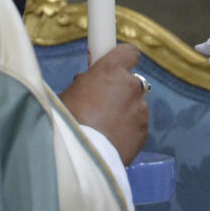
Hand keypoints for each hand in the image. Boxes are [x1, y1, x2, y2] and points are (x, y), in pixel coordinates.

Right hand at [61, 42, 150, 164]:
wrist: (79, 158)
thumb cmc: (65, 122)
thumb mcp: (67, 96)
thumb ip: (85, 86)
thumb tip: (88, 85)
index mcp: (110, 71)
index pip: (128, 52)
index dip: (123, 59)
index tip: (115, 67)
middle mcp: (130, 86)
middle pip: (132, 82)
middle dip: (120, 91)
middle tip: (102, 105)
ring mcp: (140, 110)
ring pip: (135, 106)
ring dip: (124, 113)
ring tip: (104, 129)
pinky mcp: (143, 133)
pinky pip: (136, 127)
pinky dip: (127, 131)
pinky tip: (111, 142)